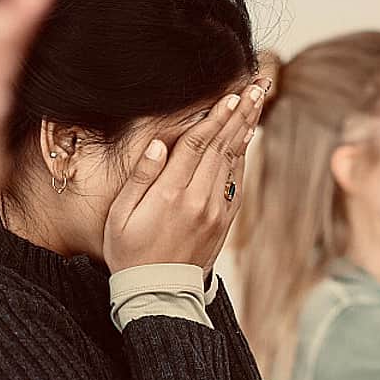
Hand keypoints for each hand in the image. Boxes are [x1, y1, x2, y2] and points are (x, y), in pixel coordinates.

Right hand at [103, 77, 270, 272]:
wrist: (157, 293)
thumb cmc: (130, 252)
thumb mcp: (121, 216)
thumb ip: (141, 178)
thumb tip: (159, 144)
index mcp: (172, 195)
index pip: (198, 145)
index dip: (215, 117)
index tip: (231, 95)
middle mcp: (200, 200)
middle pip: (223, 146)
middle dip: (240, 113)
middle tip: (258, 86)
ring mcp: (216, 211)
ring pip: (233, 160)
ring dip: (246, 128)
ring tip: (258, 100)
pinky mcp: (224, 220)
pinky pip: (237, 181)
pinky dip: (243, 156)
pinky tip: (246, 137)